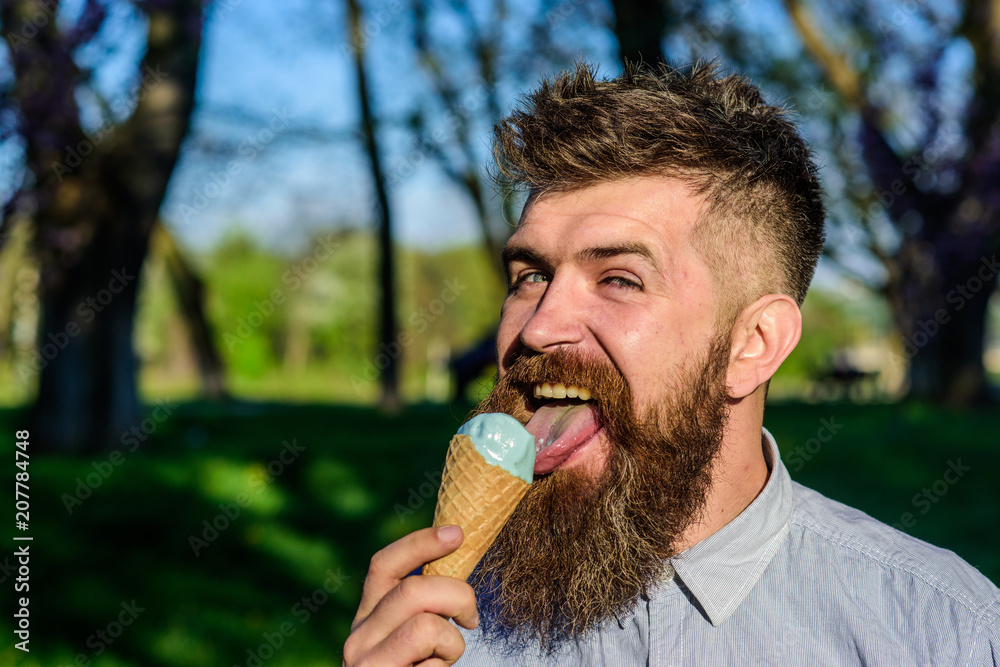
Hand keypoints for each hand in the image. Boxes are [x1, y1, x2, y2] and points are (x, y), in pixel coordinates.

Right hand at [343, 526, 478, 665]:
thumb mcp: (409, 636)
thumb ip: (421, 605)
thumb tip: (456, 554)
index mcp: (367, 615)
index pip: (383, 564)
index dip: (420, 543)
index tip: (457, 533)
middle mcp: (358, 636)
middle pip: (413, 590)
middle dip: (458, 596)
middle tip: (470, 618)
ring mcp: (366, 662)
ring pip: (427, 626)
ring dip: (453, 642)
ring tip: (445, 657)